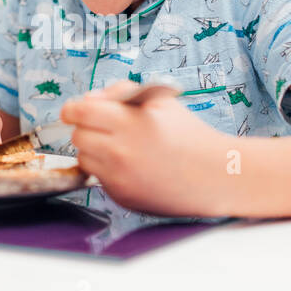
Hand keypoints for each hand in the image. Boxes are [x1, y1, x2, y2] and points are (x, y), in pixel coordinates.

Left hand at [60, 80, 232, 216]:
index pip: (79, 112)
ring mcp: (119, 179)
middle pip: (77, 136)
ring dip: (94, 151)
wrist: (217, 176)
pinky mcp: (122, 198)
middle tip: (106, 129)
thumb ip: (121, 92)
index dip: (73, 108)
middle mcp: (119, 153)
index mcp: (128, 124)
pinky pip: (99, 179)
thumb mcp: (159, 100)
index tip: (76, 110)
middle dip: (87, 129)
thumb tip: (88, 99)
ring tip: (120, 148)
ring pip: (84, 159)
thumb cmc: (190, 134)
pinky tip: (132, 166)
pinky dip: (107, 171)